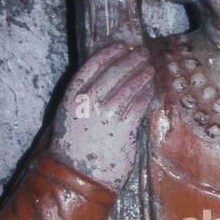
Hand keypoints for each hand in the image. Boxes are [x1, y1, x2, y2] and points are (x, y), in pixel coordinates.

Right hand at [49, 42, 154, 190]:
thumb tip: (105, 78)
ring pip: (128, 87)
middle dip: (130, 60)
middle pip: (113, 73)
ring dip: (141, 74)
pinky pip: (138, 105)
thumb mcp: (69, 115)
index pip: (91, 66)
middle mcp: (89, 103)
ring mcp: (106, 115)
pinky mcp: (123, 129)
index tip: (120, 45)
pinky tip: (150, 88)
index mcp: (72, 97)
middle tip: (141, 53)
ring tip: (149, 67)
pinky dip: (145, 94)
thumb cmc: (73, 145)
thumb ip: (83, 97)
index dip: (108, 53)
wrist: (77, 174)